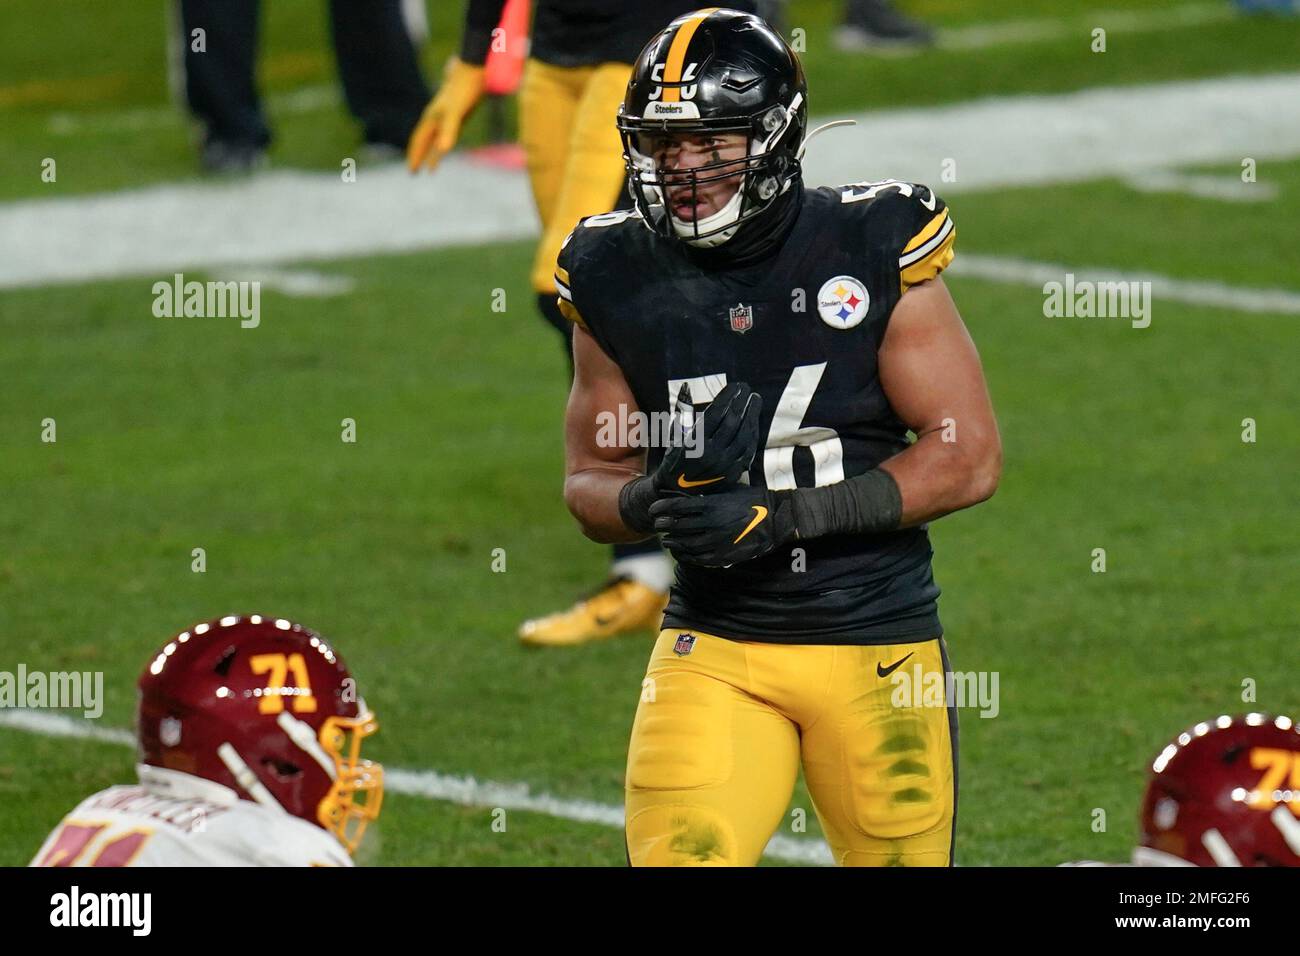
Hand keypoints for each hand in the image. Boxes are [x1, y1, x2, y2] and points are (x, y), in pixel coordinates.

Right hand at [406, 58, 485, 172]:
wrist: (474, 71)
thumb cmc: (464, 90)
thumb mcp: (457, 112)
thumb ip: (449, 130)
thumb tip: (443, 151)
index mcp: (432, 117)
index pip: (419, 140)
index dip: (415, 155)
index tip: (412, 171)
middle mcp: (436, 118)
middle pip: (424, 141)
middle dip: (419, 156)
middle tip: (414, 172)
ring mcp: (446, 117)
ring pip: (435, 138)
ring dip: (431, 153)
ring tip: (430, 169)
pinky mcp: (457, 115)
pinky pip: (446, 134)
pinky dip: (443, 144)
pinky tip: (445, 149)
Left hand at [651, 485, 796, 567]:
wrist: (775, 518)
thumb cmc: (751, 499)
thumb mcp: (728, 489)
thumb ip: (706, 492)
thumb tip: (684, 489)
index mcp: (710, 504)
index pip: (675, 507)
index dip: (660, 508)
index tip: (653, 509)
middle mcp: (711, 523)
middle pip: (676, 526)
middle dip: (663, 525)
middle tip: (658, 524)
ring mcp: (716, 541)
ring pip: (684, 545)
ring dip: (672, 542)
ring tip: (667, 540)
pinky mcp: (723, 556)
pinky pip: (697, 559)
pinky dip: (685, 556)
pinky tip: (680, 553)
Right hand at [657, 381, 761, 493]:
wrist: (676, 492)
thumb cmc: (674, 459)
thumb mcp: (674, 435)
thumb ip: (682, 411)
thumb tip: (685, 387)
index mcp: (694, 441)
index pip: (716, 412)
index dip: (728, 396)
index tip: (736, 385)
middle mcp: (710, 453)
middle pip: (732, 421)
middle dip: (741, 402)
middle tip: (747, 388)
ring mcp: (723, 464)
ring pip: (743, 435)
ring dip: (752, 415)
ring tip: (755, 400)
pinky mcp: (731, 473)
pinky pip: (747, 450)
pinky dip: (752, 434)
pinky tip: (754, 421)